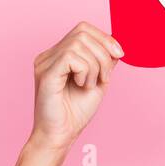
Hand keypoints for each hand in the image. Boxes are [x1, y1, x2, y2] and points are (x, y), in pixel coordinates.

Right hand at [29, 21, 123, 151]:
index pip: (83, 29)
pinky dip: (85, 71)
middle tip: (105, 78)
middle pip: (82, 32)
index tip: (119, 55)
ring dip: (95, 66)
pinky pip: (71, 57)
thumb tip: (116, 44)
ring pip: (79, 44)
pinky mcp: (45, 73)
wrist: (61, 136)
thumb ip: (105, 61)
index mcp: (59, 55)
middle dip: (103, 53)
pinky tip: (82, 85)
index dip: (104, 38)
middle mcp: (49, 55)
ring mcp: (45, 63)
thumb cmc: (76, 113)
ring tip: (90, 85)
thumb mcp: (98, 81)